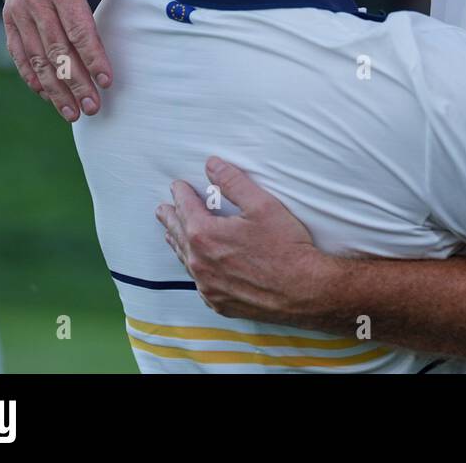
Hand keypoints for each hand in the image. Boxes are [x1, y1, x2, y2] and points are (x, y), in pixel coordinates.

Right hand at [2, 0, 117, 120]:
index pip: (78, 30)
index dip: (93, 58)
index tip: (107, 82)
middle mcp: (33, 2)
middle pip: (57, 50)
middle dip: (76, 82)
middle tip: (92, 107)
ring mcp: (17, 11)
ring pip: (36, 57)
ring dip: (54, 88)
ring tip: (72, 112)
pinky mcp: (10, 17)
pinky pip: (18, 52)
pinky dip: (30, 75)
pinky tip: (45, 94)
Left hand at [156, 157, 334, 325]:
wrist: (303, 289)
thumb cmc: (285, 246)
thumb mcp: (262, 205)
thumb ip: (233, 182)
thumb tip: (212, 165)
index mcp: (205, 235)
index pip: (186, 207)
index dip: (181, 194)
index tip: (177, 186)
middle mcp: (200, 262)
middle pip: (178, 234)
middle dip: (170, 218)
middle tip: (162, 210)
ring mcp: (207, 285)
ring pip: (185, 260)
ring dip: (177, 243)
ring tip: (171, 233)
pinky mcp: (218, 302)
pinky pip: (198, 282)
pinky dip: (194, 268)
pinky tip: (196, 265)